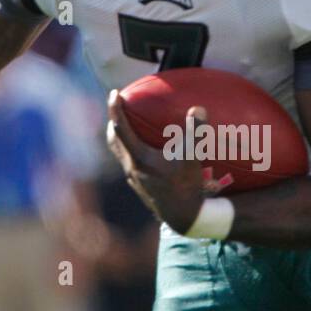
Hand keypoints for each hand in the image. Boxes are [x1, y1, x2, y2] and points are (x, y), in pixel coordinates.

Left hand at [106, 90, 206, 234]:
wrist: (184, 217)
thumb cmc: (188, 187)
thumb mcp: (194, 159)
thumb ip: (196, 133)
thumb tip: (198, 109)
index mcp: (140, 158)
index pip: (121, 129)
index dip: (116, 109)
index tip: (114, 93)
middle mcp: (131, 168)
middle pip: (113, 139)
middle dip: (113, 121)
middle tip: (116, 106)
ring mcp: (133, 178)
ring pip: (119, 152)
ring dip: (119, 136)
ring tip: (124, 125)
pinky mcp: (138, 186)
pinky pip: (127, 162)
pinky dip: (128, 149)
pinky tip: (142, 149)